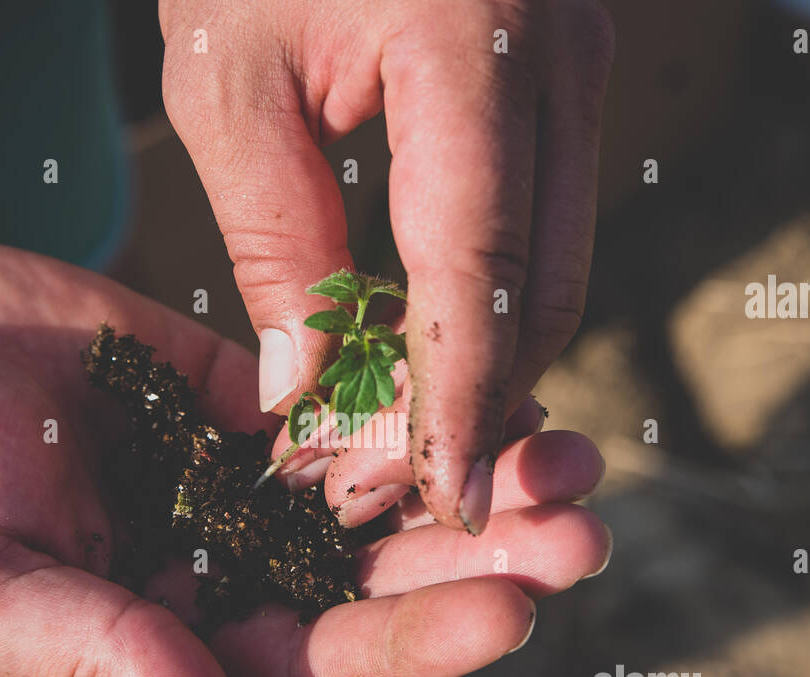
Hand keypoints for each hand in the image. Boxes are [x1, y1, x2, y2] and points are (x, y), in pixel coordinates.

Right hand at [0, 242, 610, 676]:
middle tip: (578, 532)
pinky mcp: (250, 399)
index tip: (509, 612)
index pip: (321, 664)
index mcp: (183, 646)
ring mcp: (249, 485)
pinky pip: (347, 403)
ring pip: (383, 495)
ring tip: (569, 453)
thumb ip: (99, 657)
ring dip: (475, 476)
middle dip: (481, 561)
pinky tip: (490, 380)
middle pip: (380, 584)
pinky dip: (414, 399)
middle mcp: (236, 574)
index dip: (414, 644)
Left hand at [160, 0, 613, 532]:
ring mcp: (580, 69)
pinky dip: (488, 309)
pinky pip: (543, 229)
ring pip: (557, 270)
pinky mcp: (564, 87)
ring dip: (486, 369)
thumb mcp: (229, 81)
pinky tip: (424, 359)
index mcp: (470, 43)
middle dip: (476, 406)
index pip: (480, 264)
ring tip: (397, 445)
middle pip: (544, 287)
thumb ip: (276, 242)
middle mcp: (560, 60)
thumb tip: (310, 394)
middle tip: (393, 491)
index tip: (442, 498)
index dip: (462, 397)